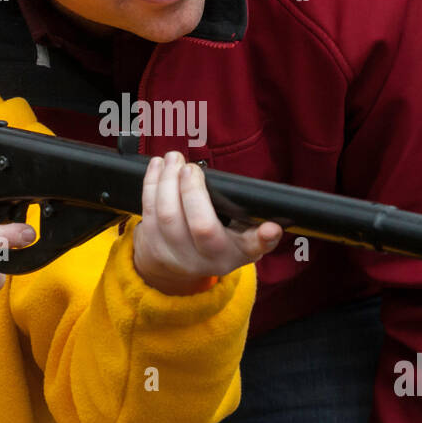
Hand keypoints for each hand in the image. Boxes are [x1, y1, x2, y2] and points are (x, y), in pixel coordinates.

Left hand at [132, 150, 282, 294]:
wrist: (177, 263)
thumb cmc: (215, 242)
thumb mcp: (240, 241)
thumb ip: (257, 233)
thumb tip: (273, 227)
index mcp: (233, 254)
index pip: (252, 248)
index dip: (264, 239)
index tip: (270, 227)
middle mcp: (205, 259)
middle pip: (201, 226)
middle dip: (194, 191)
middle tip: (190, 168)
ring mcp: (176, 254)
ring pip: (168, 216)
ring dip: (168, 181)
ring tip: (173, 159)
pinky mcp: (152, 244)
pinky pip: (148, 210)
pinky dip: (151, 183)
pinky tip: (158, 166)